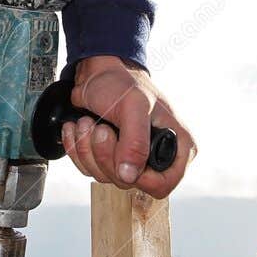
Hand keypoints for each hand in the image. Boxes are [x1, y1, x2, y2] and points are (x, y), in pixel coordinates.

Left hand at [60, 55, 195, 199]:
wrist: (99, 72)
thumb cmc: (123, 82)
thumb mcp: (134, 106)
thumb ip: (135, 142)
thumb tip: (129, 176)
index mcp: (177, 146)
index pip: (164, 184)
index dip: (140, 178)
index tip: (123, 156)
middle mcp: (156, 156)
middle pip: (128, 182)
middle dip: (106, 154)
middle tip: (101, 127)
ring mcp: (132, 158)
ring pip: (105, 177)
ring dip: (88, 148)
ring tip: (89, 122)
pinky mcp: (110, 157)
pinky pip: (89, 169)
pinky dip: (78, 148)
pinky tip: (80, 128)